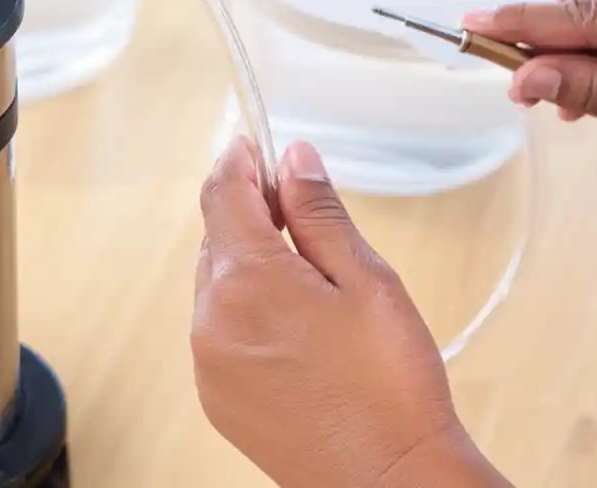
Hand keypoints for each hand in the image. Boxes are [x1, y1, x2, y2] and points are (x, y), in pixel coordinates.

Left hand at [194, 138, 509, 487]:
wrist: (388, 483)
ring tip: (310, 281)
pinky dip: (245, 311)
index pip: (222, 193)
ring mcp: (207, 362)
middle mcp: (211, 319)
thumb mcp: (366, 280)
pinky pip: (218, 330)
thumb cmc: (389, 386)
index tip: (253, 144)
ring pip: (216, 285)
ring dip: (248, 265)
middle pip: (217, 239)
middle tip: (301, 211)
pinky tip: (295, 329)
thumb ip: (319, 213)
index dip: (239, 161)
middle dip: (251, 215)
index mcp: (247, 281)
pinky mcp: (216, 397)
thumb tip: (292, 157)